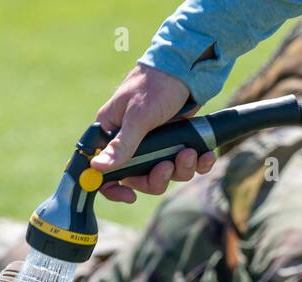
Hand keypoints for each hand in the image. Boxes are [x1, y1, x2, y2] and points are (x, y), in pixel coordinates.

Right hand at [90, 63, 216, 203]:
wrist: (189, 66)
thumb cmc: (156, 84)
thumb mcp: (138, 116)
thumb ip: (121, 145)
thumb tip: (96, 167)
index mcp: (112, 133)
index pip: (102, 170)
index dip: (112, 188)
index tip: (129, 195)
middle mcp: (131, 141)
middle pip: (138, 179)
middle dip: (157, 178)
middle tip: (168, 167)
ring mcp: (155, 143)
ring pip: (164, 173)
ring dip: (181, 169)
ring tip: (191, 152)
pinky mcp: (176, 141)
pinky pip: (185, 164)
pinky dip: (197, 163)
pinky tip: (205, 154)